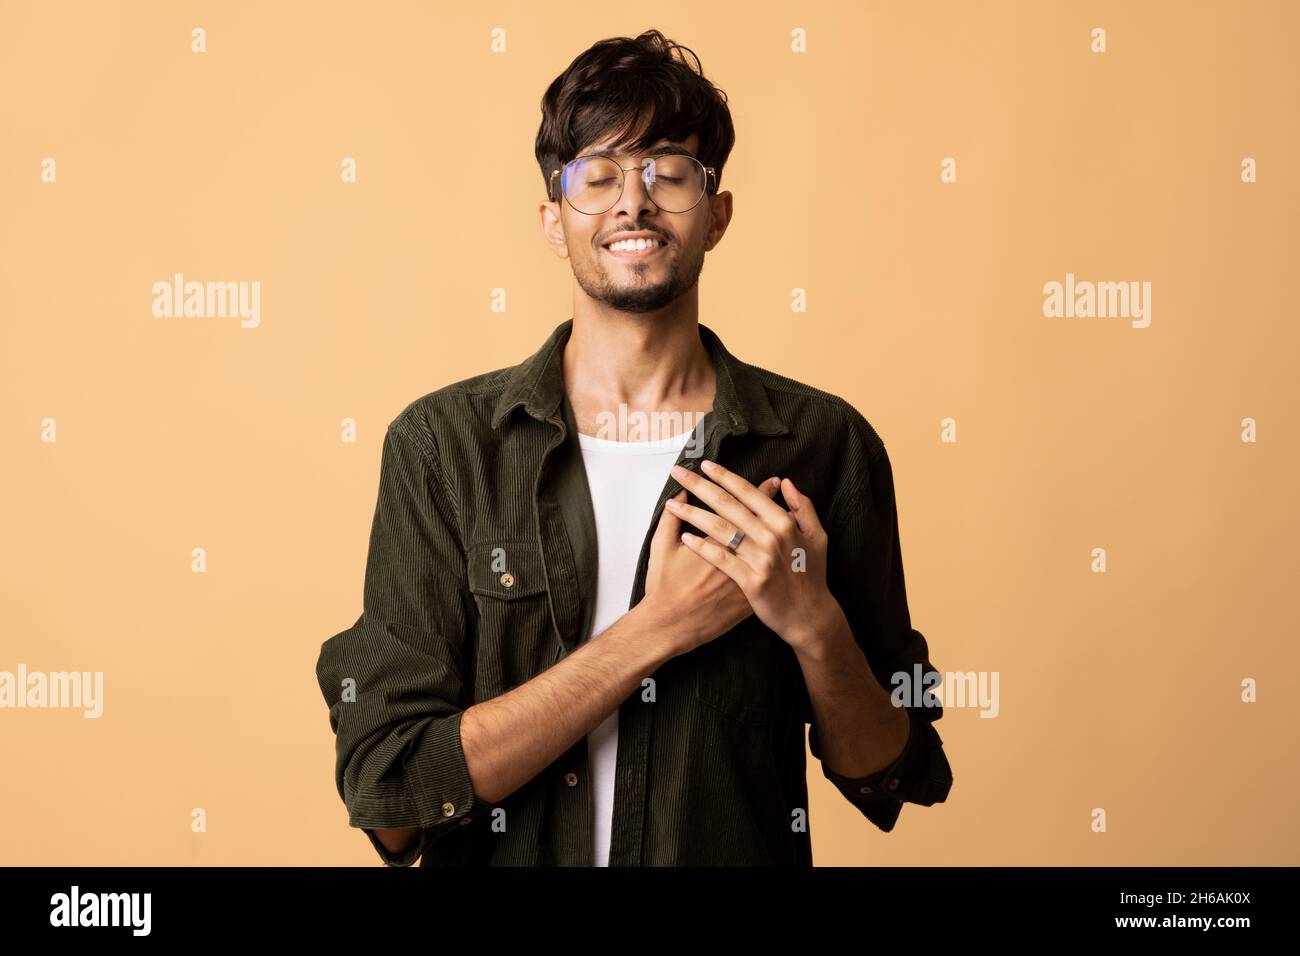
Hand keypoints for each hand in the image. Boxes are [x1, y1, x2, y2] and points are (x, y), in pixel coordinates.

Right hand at [641, 477, 780, 655]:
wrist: (671, 626)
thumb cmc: (664, 587)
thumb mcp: (661, 547)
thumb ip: (671, 519)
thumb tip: (678, 496)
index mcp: (716, 541)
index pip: (743, 510)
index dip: (758, 493)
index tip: (770, 481)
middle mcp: (737, 558)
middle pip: (763, 525)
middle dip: (772, 505)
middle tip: (780, 488)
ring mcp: (746, 579)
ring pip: (771, 551)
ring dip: (779, 531)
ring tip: (787, 516)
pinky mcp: (749, 598)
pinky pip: (768, 577)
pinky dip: (776, 562)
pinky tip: (782, 553)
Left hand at [666, 460, 840, 652]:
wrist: (810, 616)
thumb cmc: (812, 575)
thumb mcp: (817, 537)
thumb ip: (803, 507)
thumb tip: (786, 483)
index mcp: (784, 523)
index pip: (747, 492)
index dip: (724, 477)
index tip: (705, 465)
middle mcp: (771, 537)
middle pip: (728, 505)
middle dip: (700, 486)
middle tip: (679, 473)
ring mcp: (761, 559)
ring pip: (720, 529)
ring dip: (692, 514)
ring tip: (671, 504)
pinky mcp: (751, 581)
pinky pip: (721, 559)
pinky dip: (702, 546)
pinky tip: (685, 537)